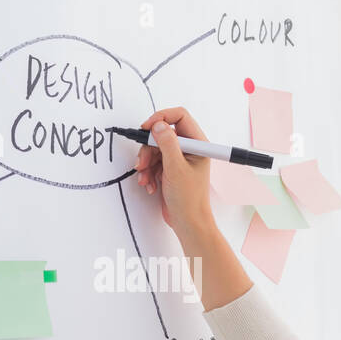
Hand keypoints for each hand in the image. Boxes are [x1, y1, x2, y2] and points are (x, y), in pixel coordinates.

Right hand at [133, 106, 214, 239]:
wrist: (187, 222)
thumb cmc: (189, 199)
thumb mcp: (176, 168)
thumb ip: (167, 143)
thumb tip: (158, 125)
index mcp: (198, 144)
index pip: (179, 117)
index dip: (161, 118)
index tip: (146, 128)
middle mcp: (189, 149)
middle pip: (162, 133)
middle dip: (149, 148)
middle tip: (142, 162)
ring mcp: (178, 159)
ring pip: (155, 149)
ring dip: (146, 163)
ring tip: (145, 178)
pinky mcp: (169, 169)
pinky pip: (153, 162)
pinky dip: (148, 172)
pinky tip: (149, 184)